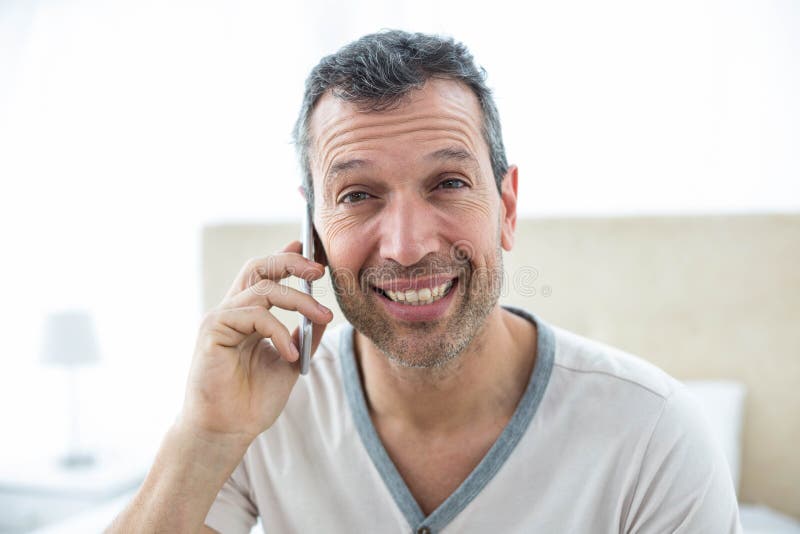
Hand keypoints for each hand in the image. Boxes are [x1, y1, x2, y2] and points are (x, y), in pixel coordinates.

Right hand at [179, 240, 332, 446]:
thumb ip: (305, 337)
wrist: (226, 431)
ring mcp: (220, 319)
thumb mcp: (290, 363)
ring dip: (299, 300)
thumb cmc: (252, 401)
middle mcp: (231, 312)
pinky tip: (290, 355)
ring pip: (262, 289)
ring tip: (322, 316)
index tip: (311, 249)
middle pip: (258, 268)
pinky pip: (253, 315)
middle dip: (290, 261)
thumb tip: (325, 314)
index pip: (265, 275)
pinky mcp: (212, 331)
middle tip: (320, 269)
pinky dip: (278, 330)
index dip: (286, 258)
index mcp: (247, 317)